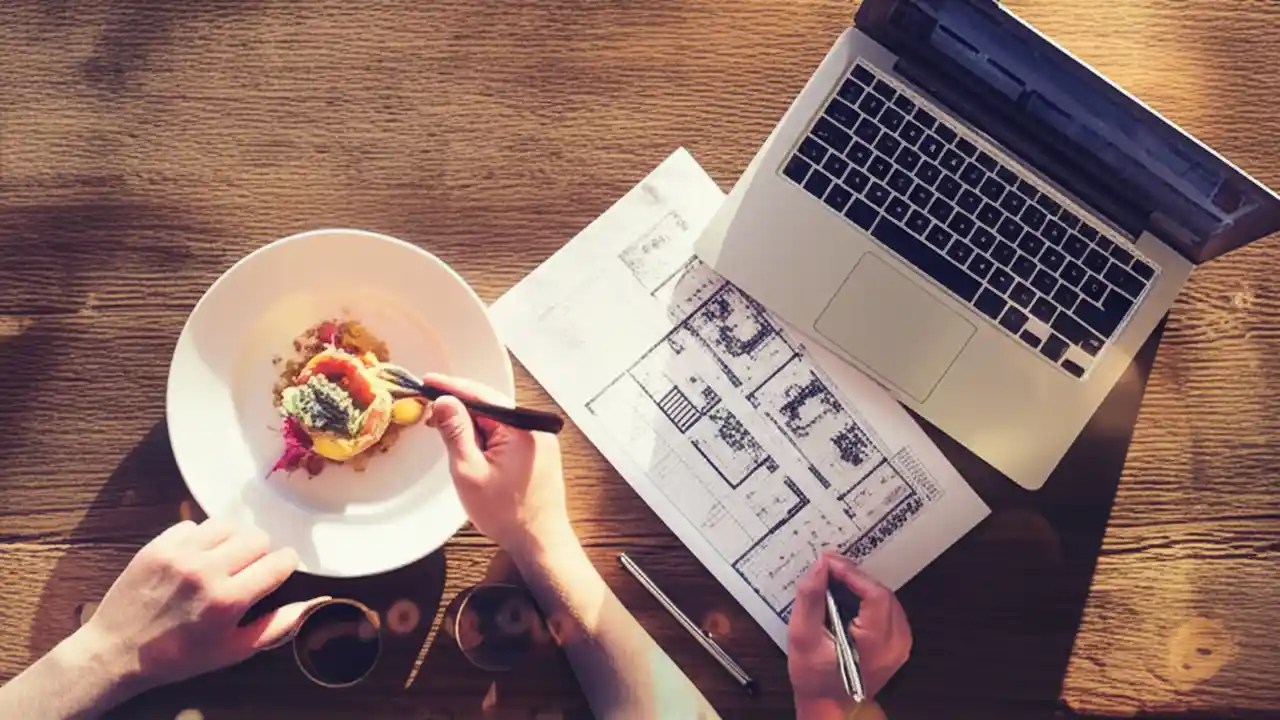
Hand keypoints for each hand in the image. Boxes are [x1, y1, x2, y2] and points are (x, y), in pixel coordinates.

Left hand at [75, 519, 325, 693]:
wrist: (116, 651)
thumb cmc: (180, 656)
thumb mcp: (234, 650)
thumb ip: (278, 626)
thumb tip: (314, 602)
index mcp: (229, 599)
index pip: (280, 561)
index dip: (285, 566)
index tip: (277, 573)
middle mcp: (207, 570)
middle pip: (258, 538)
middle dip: (260, 553)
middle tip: (246, 571)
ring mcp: (180, 554)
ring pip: (228, 524)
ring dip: (232, 540)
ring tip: (222, 559)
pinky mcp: (158, 544)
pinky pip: (194, 524)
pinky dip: (200, 538)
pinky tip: (194, 557)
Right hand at [425, 373, 573, 561]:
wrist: (539, 541)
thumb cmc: (505, 513)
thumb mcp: (469, 471)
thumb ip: (456, 432)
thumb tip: (445, 401)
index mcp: (521, 428)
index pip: (481, 395)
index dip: (451, 387)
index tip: (428, 381)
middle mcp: (535, 429)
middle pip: (490, 406)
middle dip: (459, 405)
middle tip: (429, 408)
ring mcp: (539, 441)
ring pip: (497, 421)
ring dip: (471, 422)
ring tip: (443, 427)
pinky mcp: (537, 453)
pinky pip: (507, 434)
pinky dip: (485, 435)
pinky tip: (468, 443)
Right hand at [787, 552, 911, 717]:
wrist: (829, 705)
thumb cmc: (815, 677)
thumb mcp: (802, 637)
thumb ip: (811, 599)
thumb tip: (820, 566)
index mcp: (877, 644)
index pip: (874, 594)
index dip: (852, 573)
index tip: (829, 562)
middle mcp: (896, 643)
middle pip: (881, 593)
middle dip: (855, 577)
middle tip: (828, 567)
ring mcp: (901, 644)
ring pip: (885, 599)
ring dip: (861, 586)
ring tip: (835, 578)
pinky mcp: (898, 643)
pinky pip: (887, 609)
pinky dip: (867, 598)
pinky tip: (849, 595)